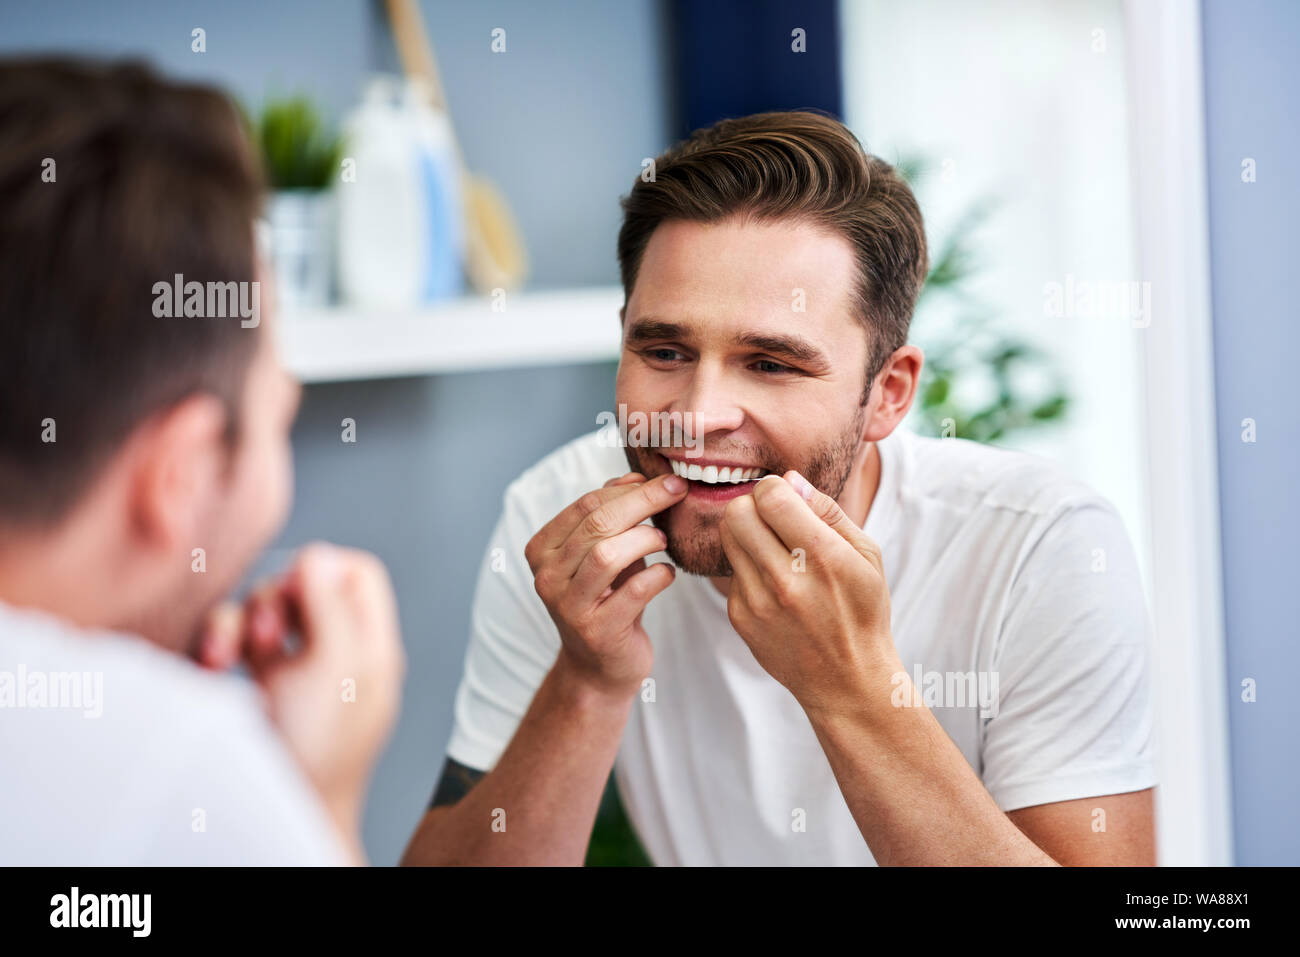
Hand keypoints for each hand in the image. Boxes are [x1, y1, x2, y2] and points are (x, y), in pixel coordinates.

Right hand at [198, 543, 405, 833]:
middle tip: (266, 640)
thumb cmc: (317, 751)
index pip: (359, 575)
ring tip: (223, 657)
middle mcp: (335, 654)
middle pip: (303, 585)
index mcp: (370, 647)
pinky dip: (215, 644)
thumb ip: (332, 606)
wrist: (276, 813)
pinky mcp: (253, 687)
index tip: (298, 590)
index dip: (324, 569)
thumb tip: (319, 554)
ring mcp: (293, 671)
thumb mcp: (336, 668)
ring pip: (260, 612)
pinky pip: (231, 641)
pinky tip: (209, 666)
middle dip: (272, 600)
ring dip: (234, 623)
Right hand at [525, 471, 687, 696]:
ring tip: (664, 540)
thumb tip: (636, 477)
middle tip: (678, 492)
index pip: (585, 505)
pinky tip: (667, 574)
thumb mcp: (602, 554)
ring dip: (645, 539)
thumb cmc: (607, 600)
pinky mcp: (597, 631)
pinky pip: (634, 591)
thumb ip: (611, 515)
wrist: (599, 668)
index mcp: (542, 550)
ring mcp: (569, 606)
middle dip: (644, 502)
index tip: (664, 481)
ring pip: (607, 555)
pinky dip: (658, 576)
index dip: (629, 488)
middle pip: (597, 525)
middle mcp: (547, 577)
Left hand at [718, 472, 897, 717]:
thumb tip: (789, 480)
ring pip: (728, 537)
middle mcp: (786, 580)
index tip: (787, 501)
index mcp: (823, 558)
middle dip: (753, 505)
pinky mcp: (739, 617)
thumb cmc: (862, 610)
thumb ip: (827, 511)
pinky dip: (748, 567)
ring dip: (747, 533)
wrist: (846, 679)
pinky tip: (774, 584)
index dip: (775, 489)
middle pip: (737, 511)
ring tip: (774, 548)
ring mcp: (757, 602)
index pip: (770, 496)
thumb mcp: (867, 556)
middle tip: (773, 519)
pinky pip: (731, 570)